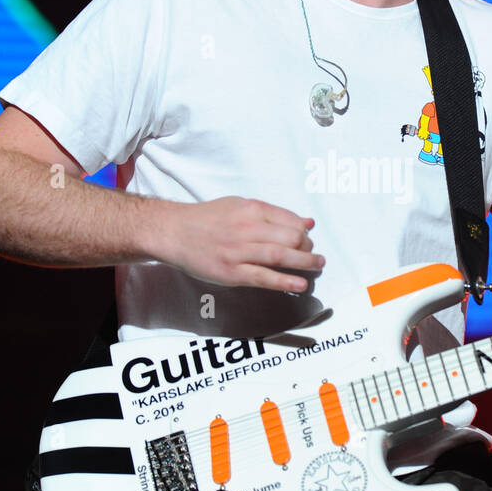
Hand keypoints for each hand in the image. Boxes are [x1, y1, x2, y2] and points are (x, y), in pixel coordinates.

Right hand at [158, 196, 324, 292]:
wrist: (174, 231)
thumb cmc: (207, 218)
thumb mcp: (240, 206)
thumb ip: (273, 214)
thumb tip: (307, 222)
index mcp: (251, 209)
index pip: (290, 220)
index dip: (304, 232)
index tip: (308, 239)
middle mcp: (247, 228)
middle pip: (290, 238)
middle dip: (308, 248)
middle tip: (314, 256)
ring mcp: (239, 251)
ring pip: (281, 256)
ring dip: (305, 263)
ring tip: (317, 267)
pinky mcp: (231, 272)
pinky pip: (264, 277)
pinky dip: (285, 281)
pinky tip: (300, 284)